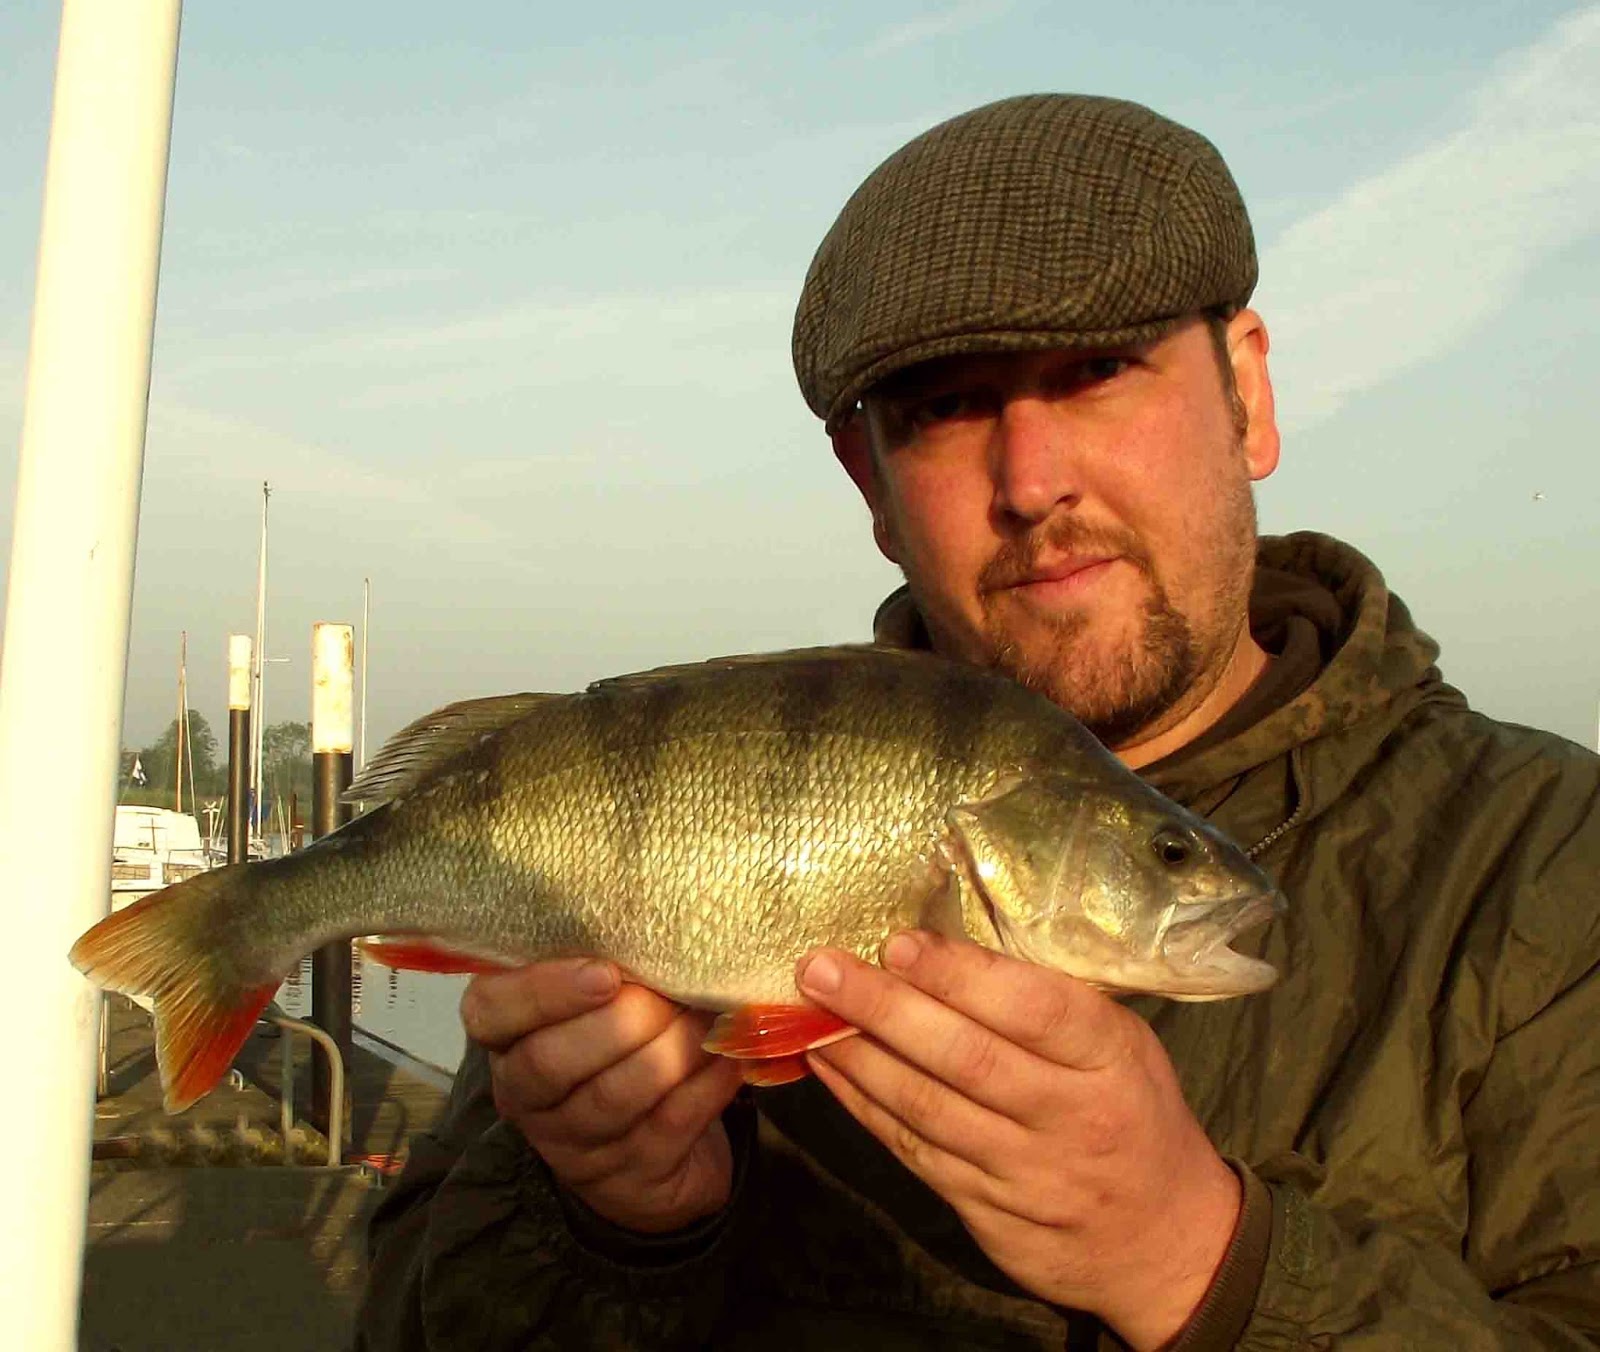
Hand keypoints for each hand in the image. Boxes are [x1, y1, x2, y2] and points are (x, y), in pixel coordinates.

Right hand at [459, 959, 744, 1233]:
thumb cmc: (626, 1045)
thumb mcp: (600, 1004)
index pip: (490, 1012)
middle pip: (550, 1061)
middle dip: (621, 1021)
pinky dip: (707, 1084)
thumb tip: (664, 930)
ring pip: (613, 1096)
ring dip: (671, 1050)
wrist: (662, 1151)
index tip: (606, 972)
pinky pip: (668, 1124)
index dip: (544, 989)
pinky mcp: (628, 1178)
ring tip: (708, 1020)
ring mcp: (573, 1146)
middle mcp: (526, 1097)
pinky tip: (729, 1056)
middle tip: (670, 997)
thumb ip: (609, 969)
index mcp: (507, 1039)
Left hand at [797, 932, 1238, 1349]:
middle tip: (822, 969)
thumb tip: (949, 946)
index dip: (960, 976)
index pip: (1033, 1009)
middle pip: (967, 1058)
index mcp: (1110, 1057)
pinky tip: (829, 1067)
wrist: (1164, 1242)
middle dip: (885, 1008)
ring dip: (859, 1057)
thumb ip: (1052, 1004)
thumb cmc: (1132, 1113)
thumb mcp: (1120, 1046)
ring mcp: (1026, 1172)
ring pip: (928, 1108)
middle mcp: (1069, 1115)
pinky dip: (864, 1106)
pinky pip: (914, 1150)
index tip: (898, 942)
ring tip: (808, 1011)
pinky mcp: (988, 1212)